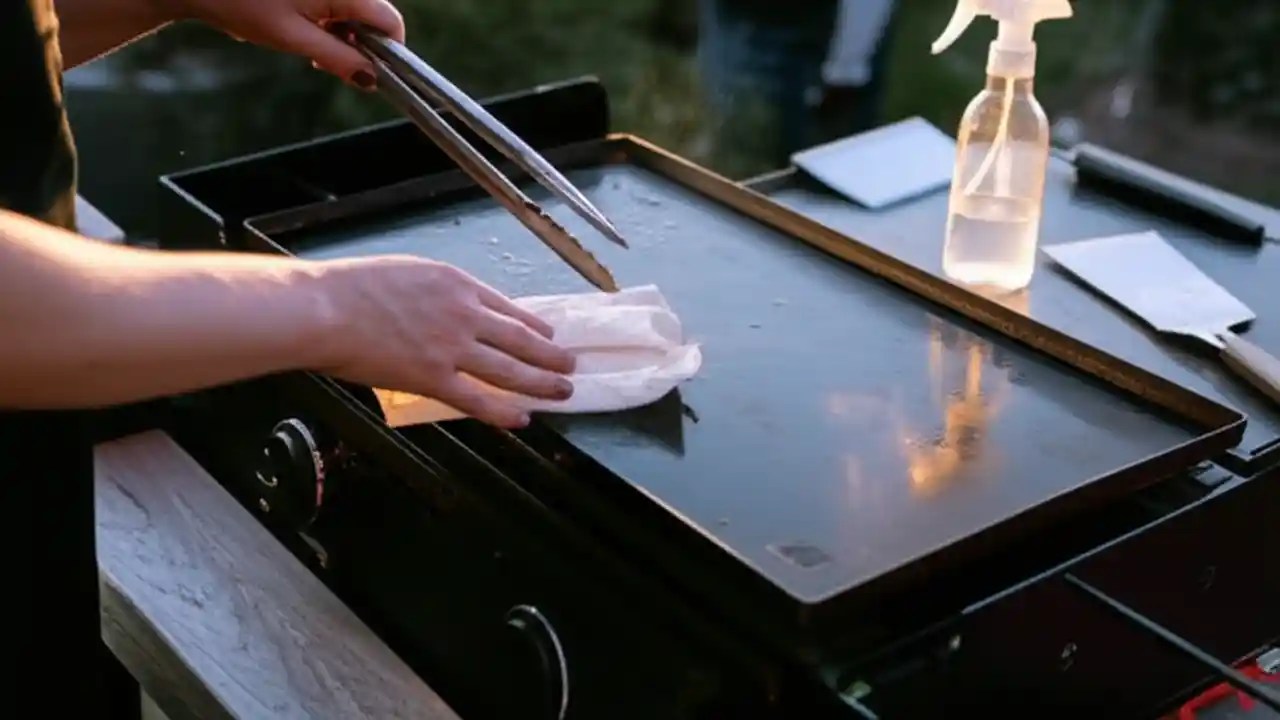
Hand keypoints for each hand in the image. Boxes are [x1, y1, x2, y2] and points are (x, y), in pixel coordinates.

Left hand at [170, 0, 404, 88]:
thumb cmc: (242, 4)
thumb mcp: (293, 38)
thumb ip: (338, 59)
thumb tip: (372, 80)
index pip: (389, 22)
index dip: (389, 51)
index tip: (370, 72)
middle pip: (373, 15)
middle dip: (359, 43)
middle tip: (324, 62)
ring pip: (355, 9)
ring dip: (341, 32)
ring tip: (308, 44)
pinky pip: (337, 1)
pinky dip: (328, 18)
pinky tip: (301, 24)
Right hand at [315, 255, 576, 428]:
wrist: (325, 308)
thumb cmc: (351, 288)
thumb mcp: (407, 273)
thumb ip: (434, 292)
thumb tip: (445, 308)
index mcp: (456, 284)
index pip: (508, 308)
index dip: (534, 325)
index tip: (548, 334)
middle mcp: (464, 314)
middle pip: (521, 339)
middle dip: (551, 354)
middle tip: (570, 364)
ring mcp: (452, 348)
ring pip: (511, 369)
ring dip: (542, 382)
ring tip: (562, 389)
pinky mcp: (434, 378)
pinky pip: (479, 399)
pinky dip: (505, 411)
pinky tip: (523, 418)